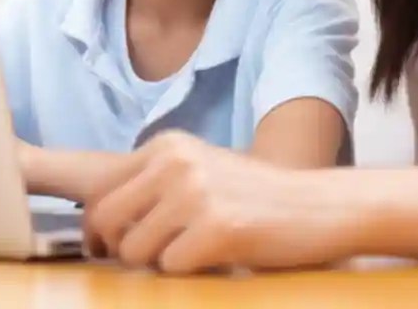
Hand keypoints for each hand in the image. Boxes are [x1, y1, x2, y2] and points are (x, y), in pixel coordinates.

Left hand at [83, 131, 352, 272]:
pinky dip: (189, 272)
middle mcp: (174, 162)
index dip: (96, 226)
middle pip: (105, 218)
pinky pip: (171, 268)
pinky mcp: (217, 227)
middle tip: (144, 258)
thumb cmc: (256, 197)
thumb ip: (152, 184)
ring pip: (134, 250)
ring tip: (192, 253)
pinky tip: (217, 258)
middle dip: (117, 248)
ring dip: (157, 263)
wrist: (320, 206)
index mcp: (166, 145)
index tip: (105, 245)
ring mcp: (195, 193)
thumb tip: (98, 220)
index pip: (99, 188)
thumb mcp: (198, 170)